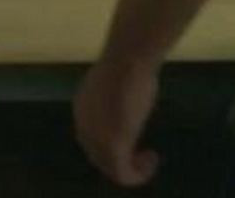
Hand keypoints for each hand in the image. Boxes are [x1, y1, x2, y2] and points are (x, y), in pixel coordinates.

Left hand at [73, 56, 161, 186]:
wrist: (128, 60)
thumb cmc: (128, 63)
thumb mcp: (116, 83)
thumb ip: (115, 96)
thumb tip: (127, 95)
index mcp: (82, 108)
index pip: (90, 137)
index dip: (111, 143)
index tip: (133, 138)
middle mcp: (84, 125)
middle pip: (98, 155)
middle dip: (121, 158)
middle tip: (143, 155)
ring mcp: (96, 137)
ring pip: (111, 168)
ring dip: (132, 168)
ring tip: (149, 158)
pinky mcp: (113, 145)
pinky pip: (123, 174)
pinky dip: (138, 174)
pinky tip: (152, 159)